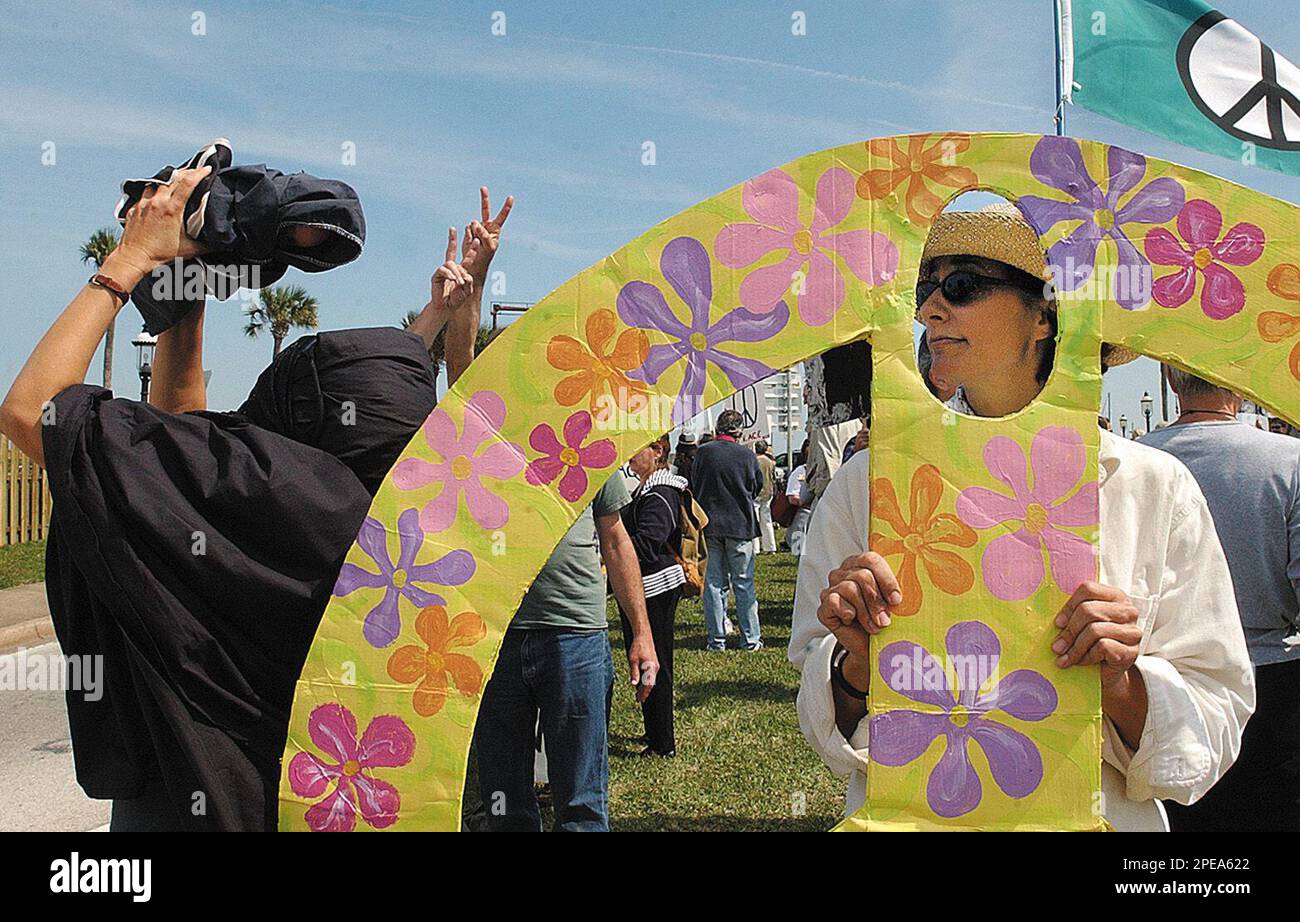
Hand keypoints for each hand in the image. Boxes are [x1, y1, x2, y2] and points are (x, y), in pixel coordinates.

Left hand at [108, 166, 212, 282]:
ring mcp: (144, 203)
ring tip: (176, 180)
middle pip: (174, 177)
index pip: (188, 183)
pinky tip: (159, 194)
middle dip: (187, 172)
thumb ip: (207, 245)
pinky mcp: (135, 207)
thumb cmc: (160, 254)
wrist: (134, 257)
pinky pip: (145, 192)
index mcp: (172, 208)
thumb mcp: (189, 249)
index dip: (199, 173)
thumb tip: (223, 243)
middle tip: (195, 172)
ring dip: (169, 179)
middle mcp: (157, 201)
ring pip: (158, 181)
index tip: (207, 169)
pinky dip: (155, 190)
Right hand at [428, 227, 475, 316]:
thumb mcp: (468, 289)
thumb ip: (468, 279)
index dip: (471, 248)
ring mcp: (443, 270)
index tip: (476, 239)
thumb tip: (463, 272)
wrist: (446, 307)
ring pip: (452, 264)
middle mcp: (451, 268)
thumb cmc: (457, 299)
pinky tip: (453, 280)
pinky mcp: (437, 275)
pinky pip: (443, 270)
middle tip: (457, 229)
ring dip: (457, 273)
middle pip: (451, 251)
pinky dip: (449, 275)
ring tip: (459, 283)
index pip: (466, 257)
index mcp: (461, 270)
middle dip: (453, 239)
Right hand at [459, 186, 512, 285]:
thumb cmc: (484, 259)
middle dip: (484, 199)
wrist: (473, 267)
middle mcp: (486, 229)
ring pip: (473, 224)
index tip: (511, 197)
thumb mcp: (488, 247)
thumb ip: (483, 234)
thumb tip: (474, 221)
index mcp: (495, 231)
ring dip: (474, 231)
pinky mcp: (468, 234)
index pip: (501, 217)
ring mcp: (477, 231)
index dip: (506, 208)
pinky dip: (468, 236)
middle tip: (483, 187)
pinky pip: (467, 230)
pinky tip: (471, 243)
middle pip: (485, 212)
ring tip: (477, 243)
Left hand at [627, 632, 658, 704]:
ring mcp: (655, 665)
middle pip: (651, 683)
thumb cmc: (637, 647)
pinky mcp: (654, 663)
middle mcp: (655, 667)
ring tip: (638, 694)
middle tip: (639, 700)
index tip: (640, 700)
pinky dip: (646, 680)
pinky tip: (641, 683)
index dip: (644, 693)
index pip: (648, 684)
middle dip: (645, 692)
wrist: (643, 635)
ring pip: (651, 679)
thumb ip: (634, 673)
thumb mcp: (633, 660)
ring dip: (645, 687)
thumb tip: (634, 684)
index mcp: (651, 668)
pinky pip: (651, 675)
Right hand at [817, 551, 902, 689]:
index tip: (897, 600)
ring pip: (849, 589)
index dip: (886, 579)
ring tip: (874, 626)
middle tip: (885, 619)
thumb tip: (910, 583)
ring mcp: (831, 588)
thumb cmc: (884, 620)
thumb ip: (896, 589)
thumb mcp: (893, 602)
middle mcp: (844, 573)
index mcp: (861, 565)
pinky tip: (852, 621)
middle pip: (862, 575)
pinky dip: (847, 613)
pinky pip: (834, 602)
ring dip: (865, 612)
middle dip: (876, 600)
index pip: (871, 559)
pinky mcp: (824, 606)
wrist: (871, 647)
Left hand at [1051, 580, 1141, 687]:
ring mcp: (1133, 631)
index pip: (1088, 589)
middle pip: (1089, 610)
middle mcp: (1128, 611)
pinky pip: (1103, 646)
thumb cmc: (1090, 644)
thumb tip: (1055, 620)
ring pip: (1095, 630)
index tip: (1058, 623)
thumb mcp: (1081, 624)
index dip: (1069, 606)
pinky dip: (1088, 656)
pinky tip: (1084, 661)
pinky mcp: (1132, 651)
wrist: (1105, 673)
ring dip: (1076, 647)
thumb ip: (1072, 614)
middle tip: (1057, 647)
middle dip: (1069, 631)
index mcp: (1114, 596)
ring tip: (1066, 657)